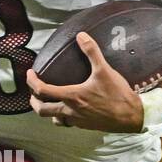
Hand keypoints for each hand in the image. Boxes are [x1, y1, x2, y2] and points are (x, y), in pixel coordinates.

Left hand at [26, 32, 144, 132]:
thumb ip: (92, 52)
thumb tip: (81, 35)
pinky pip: (67, 123)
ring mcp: (76, 121)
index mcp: (71, 97)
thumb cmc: (117, 95)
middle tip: (33, 92)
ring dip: (47, 111)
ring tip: (49, 101)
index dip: (31, 82)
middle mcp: (70, 111)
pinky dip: (61, 117)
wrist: (131, 117)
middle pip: (42, 110)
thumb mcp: (105, 70)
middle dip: (33, 101)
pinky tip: (67, 110)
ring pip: (53, 119)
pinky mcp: (85, 126)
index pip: (42, 91)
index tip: (30, 73)